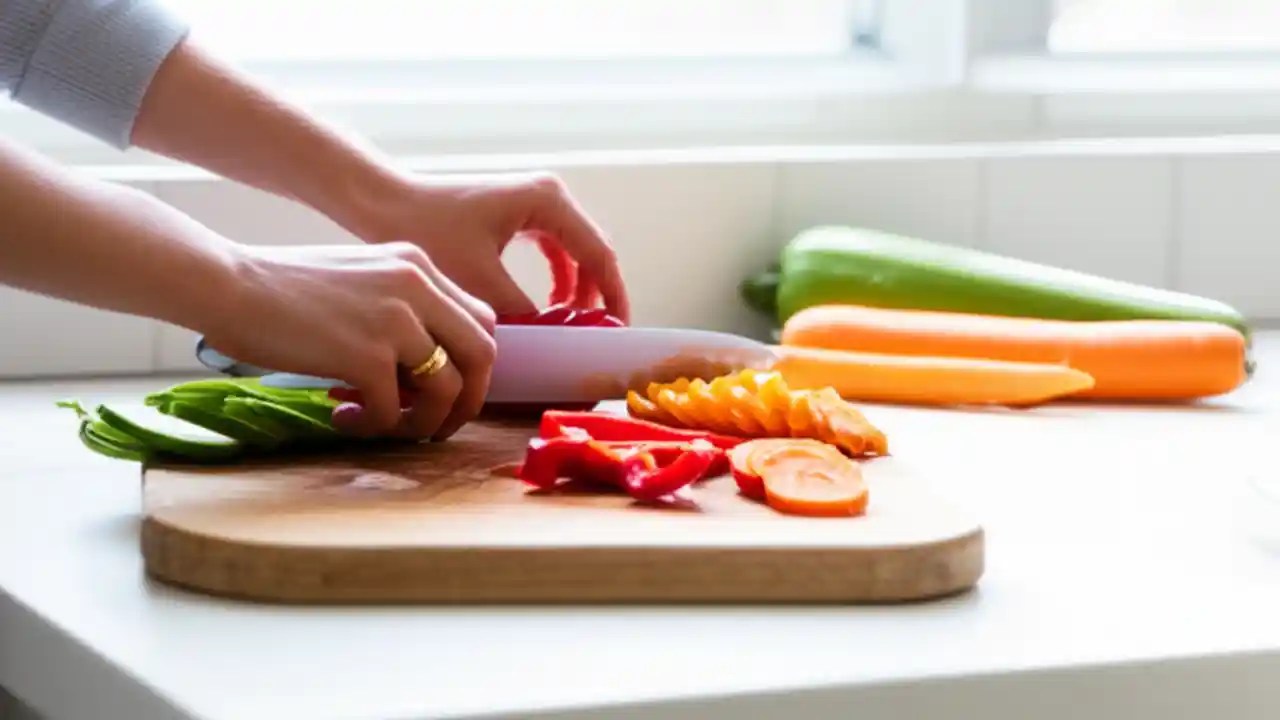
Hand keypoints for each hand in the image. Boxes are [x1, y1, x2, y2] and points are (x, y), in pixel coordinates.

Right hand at [203, 242, 496, 439]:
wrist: (228, 282)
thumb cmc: (280, 287)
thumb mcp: (360, 279)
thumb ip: (399, 309)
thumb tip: (421, 367)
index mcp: (418, 264)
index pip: (481, 319)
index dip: (473, 363)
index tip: (450, 389)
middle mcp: (417, 285)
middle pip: (482, 353)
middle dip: (468, 400)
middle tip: (436, 425)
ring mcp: (396, 319)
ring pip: (448, 388)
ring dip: (423, 420)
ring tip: (386, 427)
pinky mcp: (367, 354)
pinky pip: (394, 408)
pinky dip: (374, 425)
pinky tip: (342, 417)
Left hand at [350, 171, 630, 322]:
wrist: (383, 202)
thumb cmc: (427, 229)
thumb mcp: (479, 280)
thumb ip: (522, 311)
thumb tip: (552, 342)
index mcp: (547, 201)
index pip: (598, 254)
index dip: (613, 296)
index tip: (618, 330)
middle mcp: (548, 195)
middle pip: (592, 252)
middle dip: (598, 295)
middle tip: (600, 335)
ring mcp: (534, 202)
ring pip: (574, 254)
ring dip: (576, 291)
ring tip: (573, 327)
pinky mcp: (517, 214)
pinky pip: (552, 252)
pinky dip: (557, 281)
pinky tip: (549, 309)